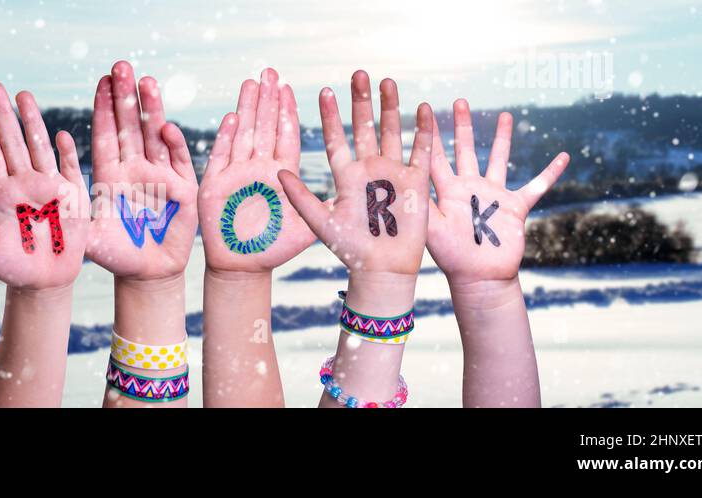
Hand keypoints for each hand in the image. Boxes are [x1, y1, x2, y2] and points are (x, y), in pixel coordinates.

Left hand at [0, 83, 89, 289]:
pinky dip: (65, 153)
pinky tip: (60, 134)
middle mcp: (22, 184)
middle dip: (2, 114)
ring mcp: (47, 188)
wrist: (45, 282)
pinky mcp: (71, 198)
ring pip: (37, 148)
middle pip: (10, 143)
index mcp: (0, 193)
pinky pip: (67, 169)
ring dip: (31, 122)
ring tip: (22, 94)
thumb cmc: (12, 269)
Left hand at [85, 61, 197, 279]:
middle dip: (126, 97)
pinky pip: (178, 162)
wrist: (148, 273)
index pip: (106, 134)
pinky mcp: (183, 189)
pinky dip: (173, 145)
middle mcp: (135, 168)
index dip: (104, 108)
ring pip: (154, 136)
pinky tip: (166, 127)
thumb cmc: (116, 255)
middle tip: (121, 66)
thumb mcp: (90, 236)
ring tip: (146, 81)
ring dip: (151, 109)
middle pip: (130, 126)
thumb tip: (55, 200)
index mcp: (110, 173)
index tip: (101, 80)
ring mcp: (160, 176)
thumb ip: (76, 219)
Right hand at [199, 69, 315, 273]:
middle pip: (263, 127)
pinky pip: (222, 157)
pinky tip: (234, 117)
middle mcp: (257, 169)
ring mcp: (235, 175)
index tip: (288, 86)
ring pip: (242, 134)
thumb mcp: (305, 226)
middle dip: (266, 100)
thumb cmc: (273, 249)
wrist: (242, 268)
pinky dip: (227, 138)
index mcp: (280, 173)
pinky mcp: (215, 186)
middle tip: (270, 71)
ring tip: (251, 83)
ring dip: (247, 109)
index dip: (286, 111)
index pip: (284, 135)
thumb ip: (320, 204)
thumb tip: (348, 188)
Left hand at [278, 71, 431, 276]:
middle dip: (361, 101)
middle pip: (364, 127)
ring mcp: (393, 173)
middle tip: (358, 73)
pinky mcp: (416, 182)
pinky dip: (423, 131)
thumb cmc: (348, 249)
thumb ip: (300, 197)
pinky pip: (421, 151)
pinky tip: (423, 108)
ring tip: (387, 81)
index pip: (335, 139)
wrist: (381, 269)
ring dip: (390, 107)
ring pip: (392, 132)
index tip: (324, 91)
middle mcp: (368, 169)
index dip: (330, 116)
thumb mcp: (319, 222)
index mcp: (345, 176)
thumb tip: (278, 172)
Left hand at [426, 99, 569, 283]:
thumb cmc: (451, 257)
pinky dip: (551, 172)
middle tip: (460, 101)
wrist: (479, 279)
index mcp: (447, 191)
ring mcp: (493, 196)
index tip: (423, 110)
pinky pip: (537, 186)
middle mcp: (469, 188)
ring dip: (502, 138)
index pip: (435, 156)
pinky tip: (563, 156)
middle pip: (465, 149)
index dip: (429, 134)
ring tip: (505, 114)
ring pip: (498, 159)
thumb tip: (401, 180)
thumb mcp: (432, 226)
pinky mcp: (515, 207)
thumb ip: (421, 201)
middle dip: (462, 126)